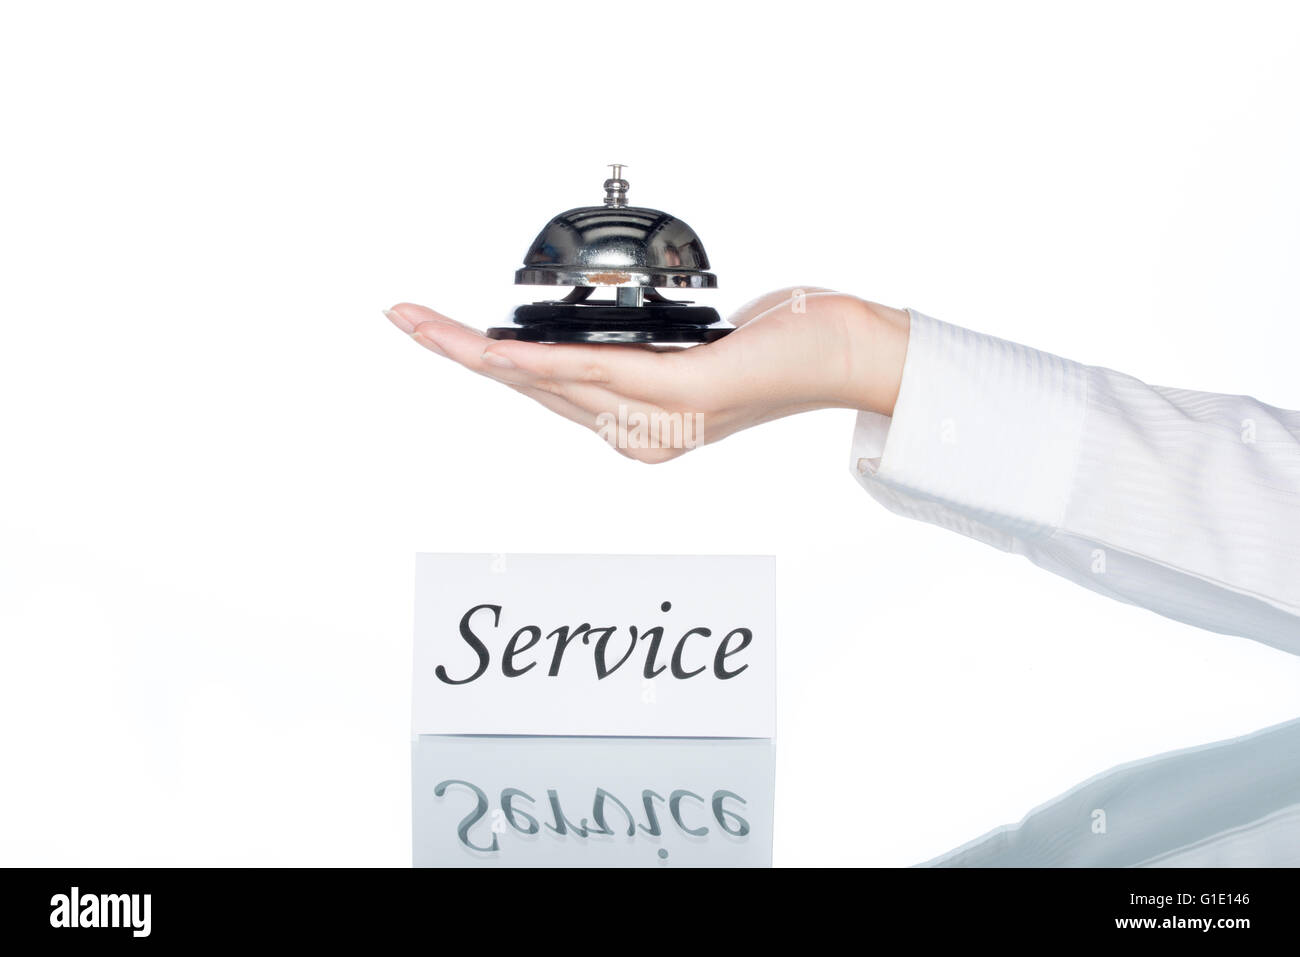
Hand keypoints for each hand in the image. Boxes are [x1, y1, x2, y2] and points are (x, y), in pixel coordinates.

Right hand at [382, 288, 909, 462]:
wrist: (845, 352)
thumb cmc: (778, 342)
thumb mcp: (691, 343)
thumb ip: (638, 352)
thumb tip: (599, 337)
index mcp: (636, 424)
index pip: (543, 390)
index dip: (482, 361)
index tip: (435, 332)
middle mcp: (639, 434)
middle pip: (530, 389)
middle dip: (460, 352)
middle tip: (404, 317)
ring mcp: (657, 421)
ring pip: (548, 382)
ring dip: (480, 352)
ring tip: (426, 326)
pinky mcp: (680, 398)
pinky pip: (593, 376)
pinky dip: (538, 362)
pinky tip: (498, 350)